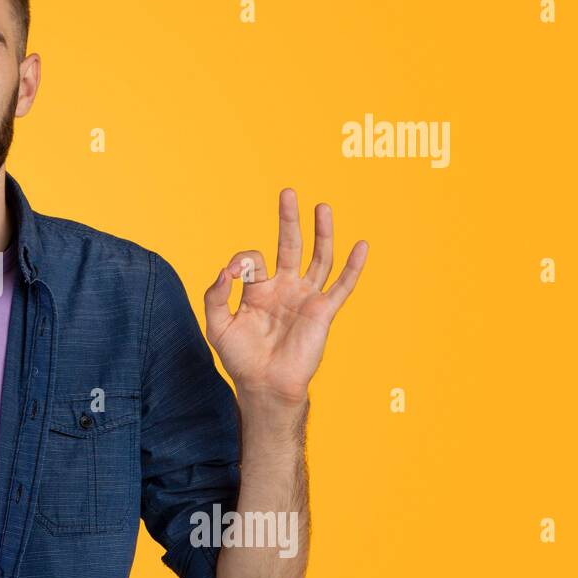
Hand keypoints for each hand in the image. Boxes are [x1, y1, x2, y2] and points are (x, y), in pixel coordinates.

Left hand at [203, 188, 366, 406]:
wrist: (264, 385)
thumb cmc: (240, 358)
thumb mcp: (218, 325)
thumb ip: (216, 295)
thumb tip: (227, 270)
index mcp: (259, 290)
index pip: (253, 260)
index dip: (243, 260)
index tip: (235, 272)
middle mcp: (284, 289)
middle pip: (290, 246)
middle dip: (288, 220)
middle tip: (288, 192)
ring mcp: (305, 298)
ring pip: (318, 259)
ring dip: (322, 233)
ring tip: (322, 207)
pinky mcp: (322, 311)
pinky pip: (342, 287)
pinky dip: (354, 267)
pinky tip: (362, 246)